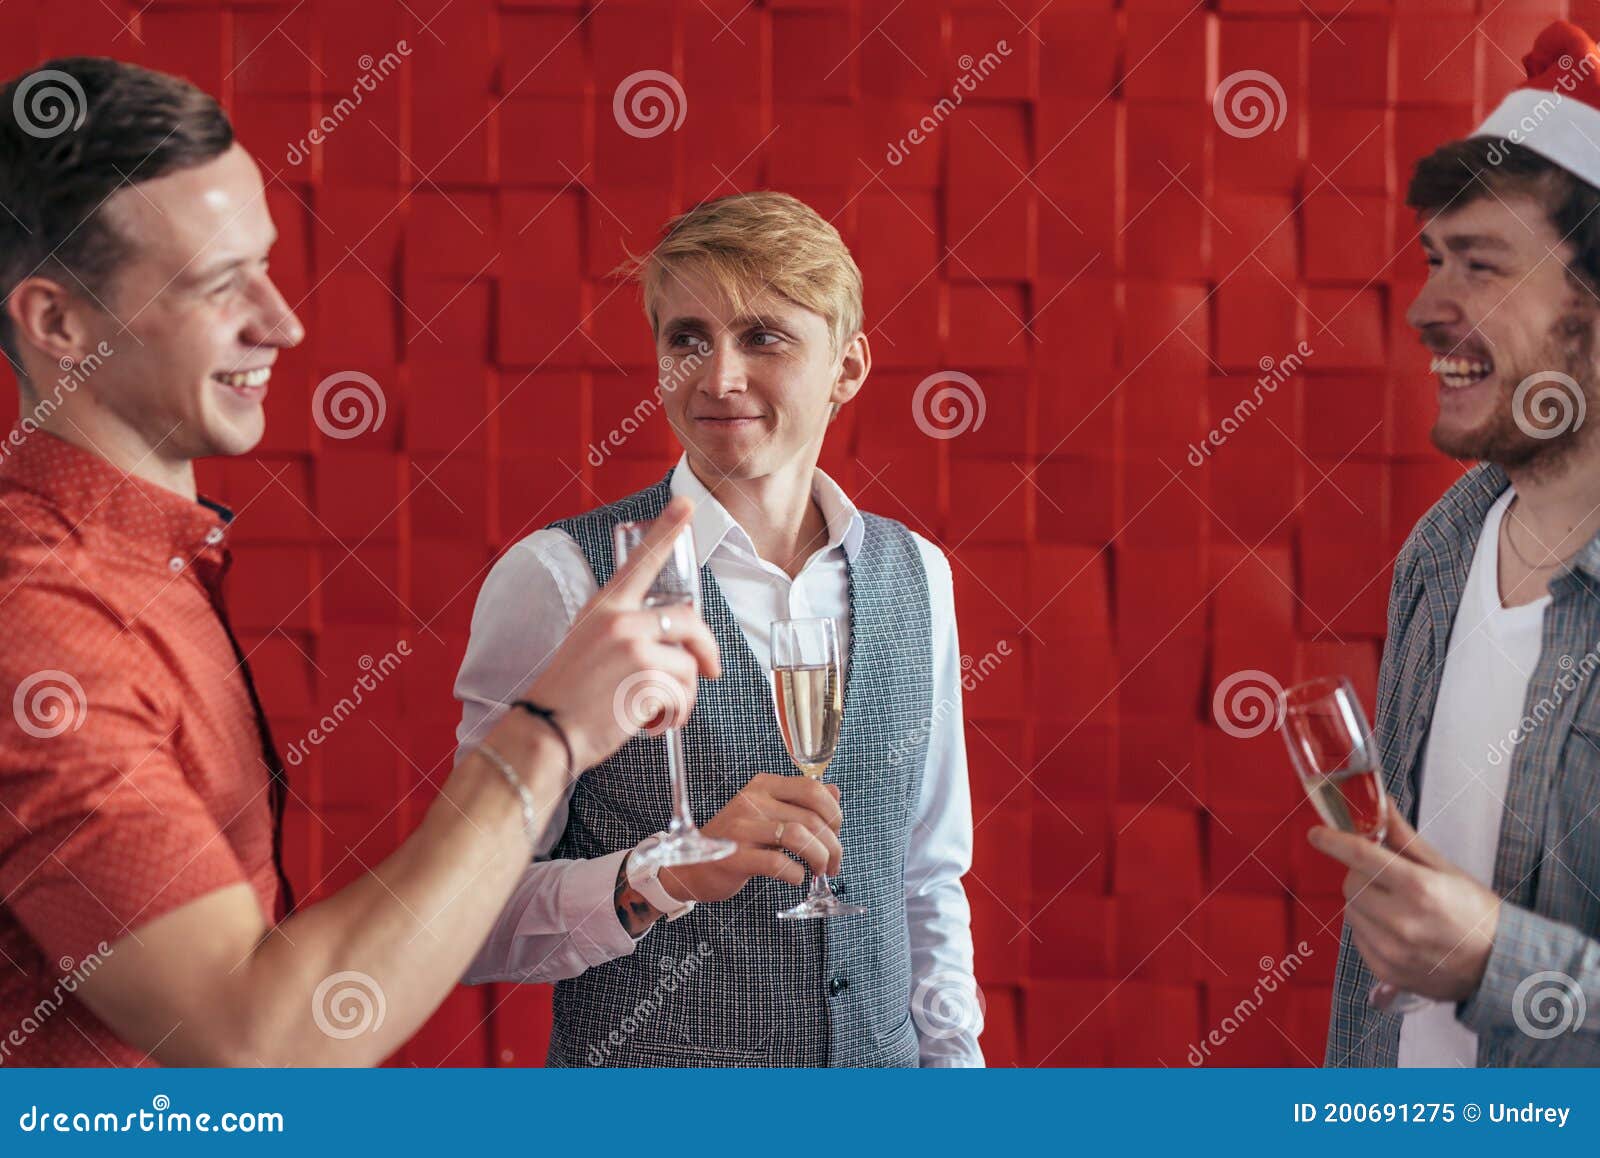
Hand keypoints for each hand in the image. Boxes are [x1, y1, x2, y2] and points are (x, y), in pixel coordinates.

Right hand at [519, 497, 720, 771]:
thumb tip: (673, 639)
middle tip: (710, 670)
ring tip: (658, 708)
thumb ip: (623, 630)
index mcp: (604, 608)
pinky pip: (684, 693)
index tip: (686, 505)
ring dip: (684, 692)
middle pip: (688, 621)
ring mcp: (633, 646)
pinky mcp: (646, 676)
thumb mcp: (587, 645)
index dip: (667, 531)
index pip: (640, 563)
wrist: (546, 731)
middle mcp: (620, 620)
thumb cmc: (568, 696)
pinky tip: (653, 722)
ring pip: (690, 664)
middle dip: (706, 649)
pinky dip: (676, 714)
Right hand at [660, 773, 843, 902]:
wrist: (691, 867)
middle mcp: (752, 801)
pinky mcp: (734, 857)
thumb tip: (835, 792)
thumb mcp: (767, 814)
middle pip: (811, 817)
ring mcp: (741, 828)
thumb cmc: (734, 841)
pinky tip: (796, 878)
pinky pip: (778, 863)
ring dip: (819, 858)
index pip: (811, 789)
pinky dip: (796, 874)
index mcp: (763, 786)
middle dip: (833, 844)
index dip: (834, 813)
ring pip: (799, 837)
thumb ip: (800, 802)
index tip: (837, 833)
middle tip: (834, 862)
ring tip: (820, 871)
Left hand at [1308, 803, 1500, 1001]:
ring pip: (1351, 911)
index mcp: (1419, 889)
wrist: (1499, 964)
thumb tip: (1380, 804)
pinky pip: (1357, 938)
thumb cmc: (1475, 911)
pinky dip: (1368, 928)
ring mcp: (1392, 950)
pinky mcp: (1386, 971)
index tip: (1316, 833)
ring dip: (1363, 902)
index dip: (1334, 841)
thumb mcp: (1444, 868)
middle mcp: (1402, 921)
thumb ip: (1404, 838)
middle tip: (1385, 878)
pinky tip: (1395, 929)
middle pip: (1351, 883)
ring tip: (1395, 907)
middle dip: (1361, 874)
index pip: (1361, 857)